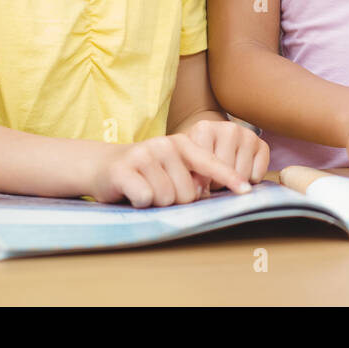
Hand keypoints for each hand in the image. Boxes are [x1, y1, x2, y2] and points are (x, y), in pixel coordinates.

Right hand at [89, 134, 250, 207]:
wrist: (102, 165)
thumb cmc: (145, 172)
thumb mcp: (172, 168)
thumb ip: (193, 177)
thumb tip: (208, 192)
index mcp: (182, 144)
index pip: (211, 164)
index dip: (229, 178)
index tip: (246, 191)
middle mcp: (165, 145)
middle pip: (188, 193)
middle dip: (176, 201)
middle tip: (158, 190)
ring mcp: (144, 155)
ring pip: (167, 198)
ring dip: (157, 203)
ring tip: (145, 189)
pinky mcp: (123, 170)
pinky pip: (146, 198)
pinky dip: (141, 202)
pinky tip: (132, 193)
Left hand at [181, 120, 269, 196]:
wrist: (212, 141)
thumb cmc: (196, 156)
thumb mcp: (186, 162)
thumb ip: (190, 176)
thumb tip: (203, 192)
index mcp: (205, 129)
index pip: (207, 167)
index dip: (203, 182)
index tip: (199, 182)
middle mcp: (229, 128)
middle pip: (226, 172)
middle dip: (219, 183)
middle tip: (213, 179)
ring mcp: (248, 135)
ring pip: (243, 175)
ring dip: (235, 183)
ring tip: (226, 175)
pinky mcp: (262, 145)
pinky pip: (258, 175)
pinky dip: (250, 180)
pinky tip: (241, 171)